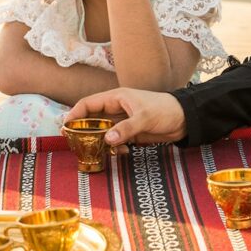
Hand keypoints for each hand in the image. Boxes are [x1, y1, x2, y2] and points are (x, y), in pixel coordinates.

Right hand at [65, 87, 185, 146]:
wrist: (185, 119)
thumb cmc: (165, 110)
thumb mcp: (144, 118)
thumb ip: (125, 129)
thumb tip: (107, 139)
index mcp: (116, 98)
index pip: (88, 103)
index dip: (75, 113)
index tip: (65, 126)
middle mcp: (116, 109)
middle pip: (92, 119)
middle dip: (84, 131)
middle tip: (76, 144)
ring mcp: (123, 121)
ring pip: (103, 132)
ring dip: (100, 142)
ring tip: (98, 151)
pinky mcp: (130, 133)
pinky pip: (115, 141)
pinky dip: (114, 148)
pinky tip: (120, 152)